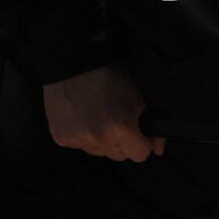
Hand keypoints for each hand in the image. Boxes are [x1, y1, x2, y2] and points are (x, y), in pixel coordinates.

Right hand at [42, 62, 165, 162]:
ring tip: (99, 117)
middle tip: (118, 120)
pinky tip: (84, 118)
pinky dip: (84, 136)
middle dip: (123, 142)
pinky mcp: (60, 137)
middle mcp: (98, 138)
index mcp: (120, 129)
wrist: (75, 62)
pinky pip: (81, 145)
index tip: (140, 133)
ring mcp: (76, 139)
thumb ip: (152, 126)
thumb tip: (158, 149)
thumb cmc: (110, 77)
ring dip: (103, 141)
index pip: (140, 155)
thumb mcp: (139, 99)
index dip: (142, 143)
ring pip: (99, 152)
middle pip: (119, 156)